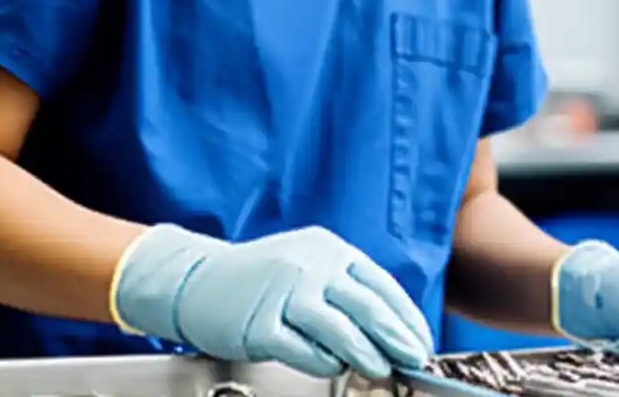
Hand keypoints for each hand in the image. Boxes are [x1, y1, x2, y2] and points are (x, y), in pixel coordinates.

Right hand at [114, 224, 432, 377]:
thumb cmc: (260, 278)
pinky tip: (334, 366)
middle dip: (397, 338)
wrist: (198, 278)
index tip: (421, 341)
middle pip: (367, 307)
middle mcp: (309, 266)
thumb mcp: (309, 266)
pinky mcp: (260, 323)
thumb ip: (345, 288)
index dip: (406, 317)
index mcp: (328, 249)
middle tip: (414, 359)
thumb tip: (392, 326)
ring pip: (340, 330)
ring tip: (381, 368)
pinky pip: (304, 350)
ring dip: (367, 354)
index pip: (381, 285)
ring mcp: (283, 293)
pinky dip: (325, 362)